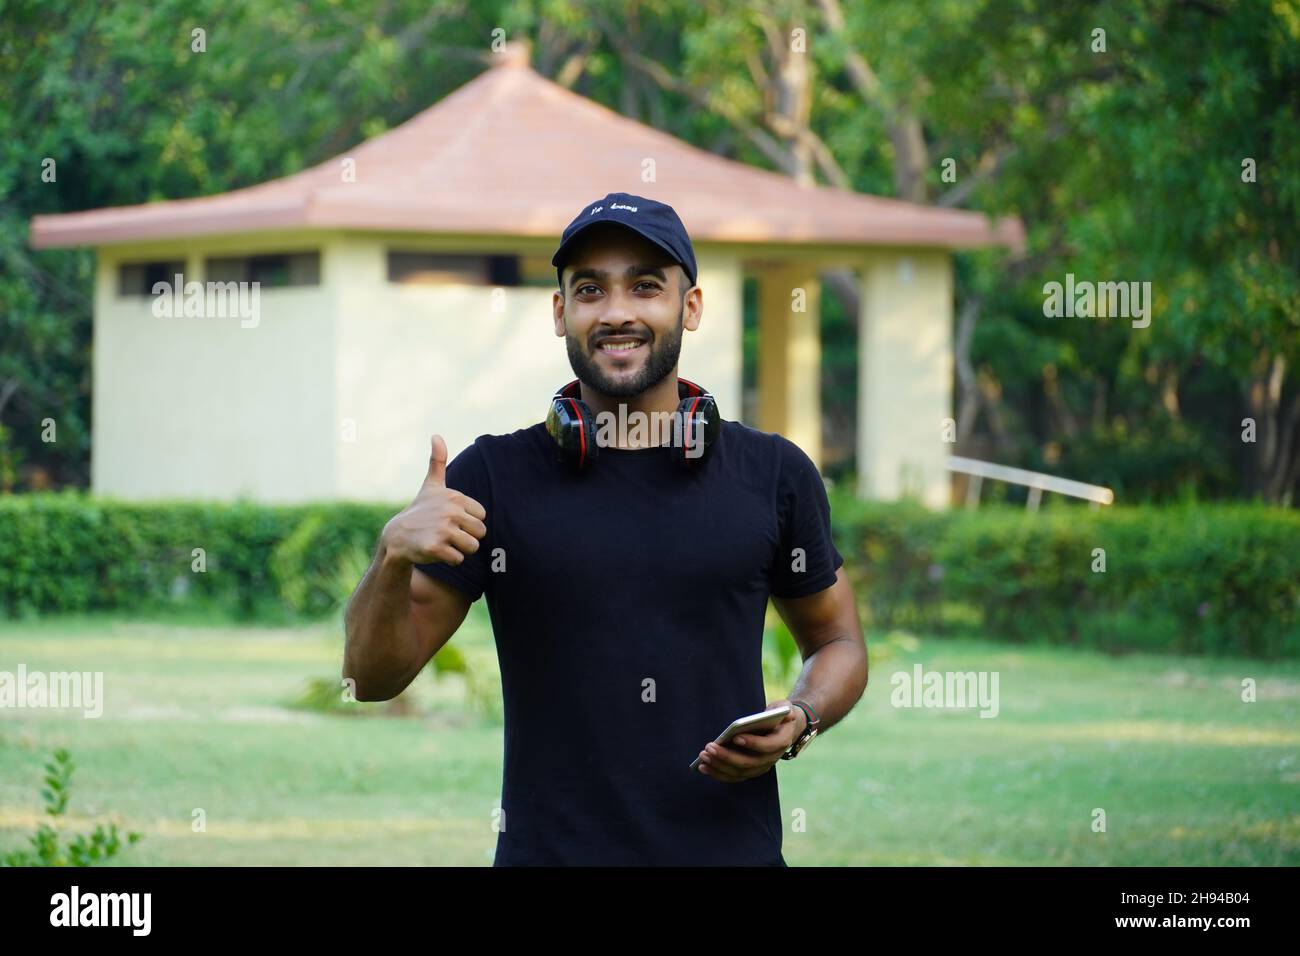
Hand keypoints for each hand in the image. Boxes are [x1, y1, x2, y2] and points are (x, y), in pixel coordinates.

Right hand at [380, 434, 486, 566]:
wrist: (396, 537)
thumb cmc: (420, 511)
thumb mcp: (431, 486)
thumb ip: (438, 462)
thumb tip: (436, 435)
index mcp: (455, 497)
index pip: (482, 517)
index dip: (468, 522)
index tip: (450, 519)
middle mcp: (450, 512)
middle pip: (480, 533)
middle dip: (466, 537)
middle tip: (446, 533)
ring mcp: (442, 530)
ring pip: (472, 547)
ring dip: (459, 549)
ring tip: (442, 541)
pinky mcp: (435, 548)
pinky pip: (459, 559)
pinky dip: (449, 559)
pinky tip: (435, 551)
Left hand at [696, 699, 806, 782]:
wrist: (784, 730)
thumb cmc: (780, 716)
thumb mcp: (785, 708)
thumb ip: (786, 710)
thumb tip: (788, 713)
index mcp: (781, 742)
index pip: (767, 746)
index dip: (752, 743)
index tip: (735, 737)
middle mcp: (771, 759)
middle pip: (748, 763)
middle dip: (727, 756)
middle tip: (709, 747)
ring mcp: (760, 767)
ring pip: (738, 772)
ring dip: (719, 766)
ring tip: (703, 755)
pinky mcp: (750, 771)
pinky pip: (733, 776)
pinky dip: (717, 773)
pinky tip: (703, 766)